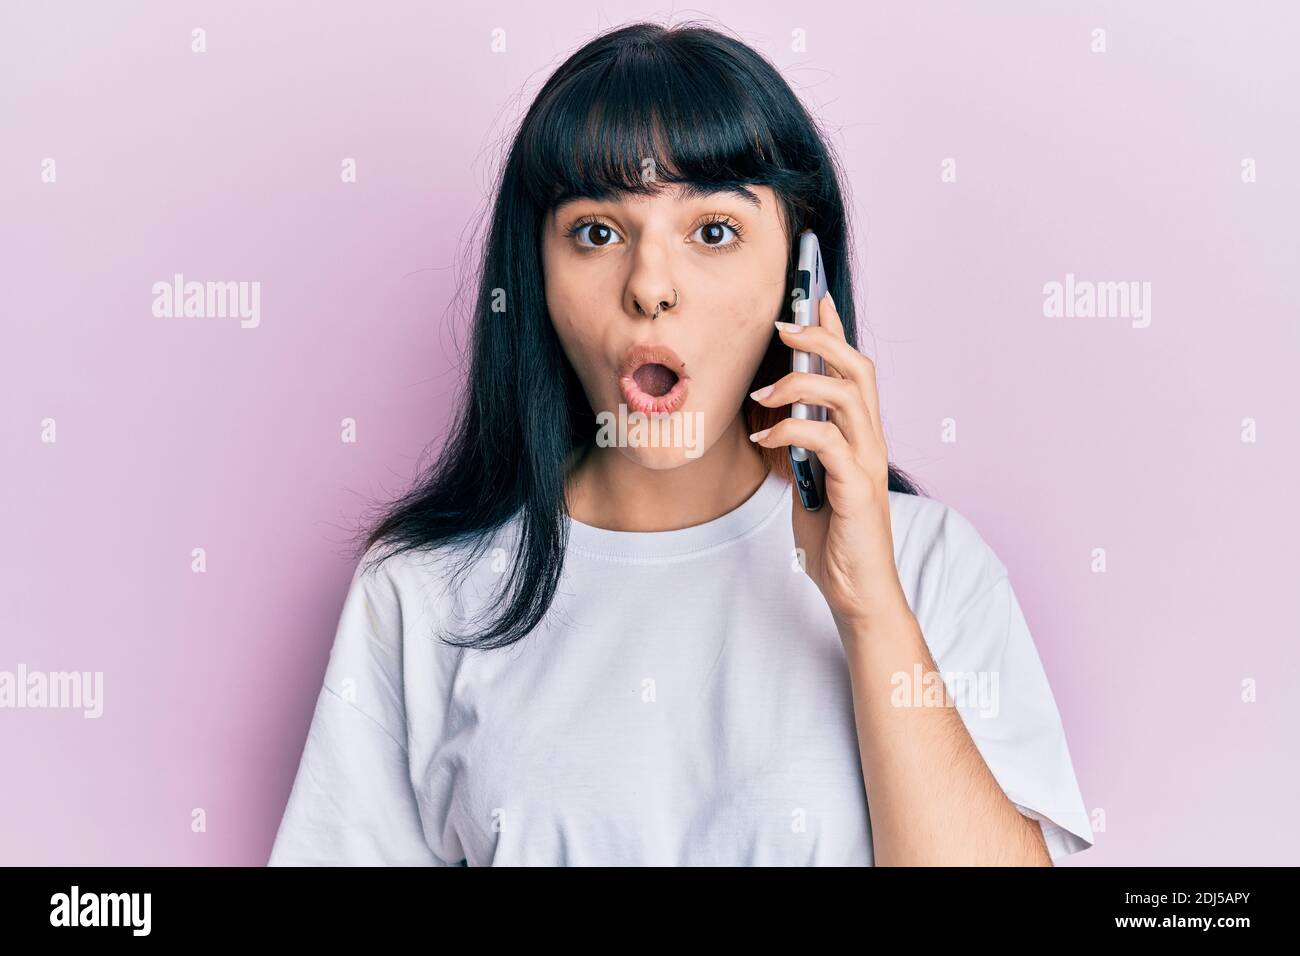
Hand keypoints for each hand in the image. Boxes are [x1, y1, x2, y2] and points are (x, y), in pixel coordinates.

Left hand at [748, 292, 910, 632]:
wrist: (857, 591)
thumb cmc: (833, 537)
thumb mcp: (809, 480)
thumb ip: (802, 447)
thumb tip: (778, 418)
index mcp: (861, 436)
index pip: (854, 370)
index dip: (835, 331)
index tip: (814, 297)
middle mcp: (871, 442)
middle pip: (858, 368)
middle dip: (821, 339)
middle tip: (783, 327)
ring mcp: (868, 462)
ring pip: (848, 395)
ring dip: (801, 382)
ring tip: (764, 393)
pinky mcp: (856, 488)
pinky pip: (826, 440)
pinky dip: (792, 428)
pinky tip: (766, 435)